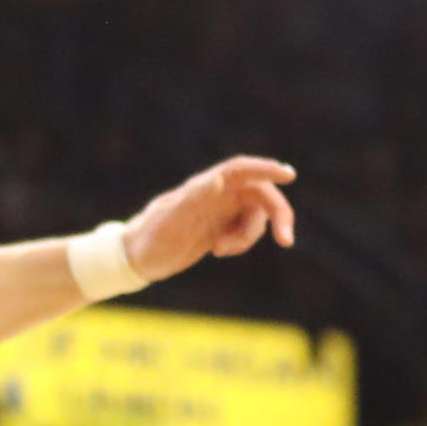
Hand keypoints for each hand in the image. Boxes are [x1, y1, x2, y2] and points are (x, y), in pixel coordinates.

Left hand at [123, 155, 297, 284]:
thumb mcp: (174, 219)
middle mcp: (216, 193)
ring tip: (219, 251)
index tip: (290, 175)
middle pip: (260, 194)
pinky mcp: (221, 225)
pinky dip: (241, 243)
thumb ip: (198, 196)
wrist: (137, 257)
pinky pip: (246, 230)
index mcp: (206, 185)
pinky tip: (217, 251)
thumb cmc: (152, 236)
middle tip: (285, 240)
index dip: (267, 169)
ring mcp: (220, 209)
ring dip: (248, 236)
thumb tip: (221, 179)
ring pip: (256, 216)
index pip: (242, 169)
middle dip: (276, 215)